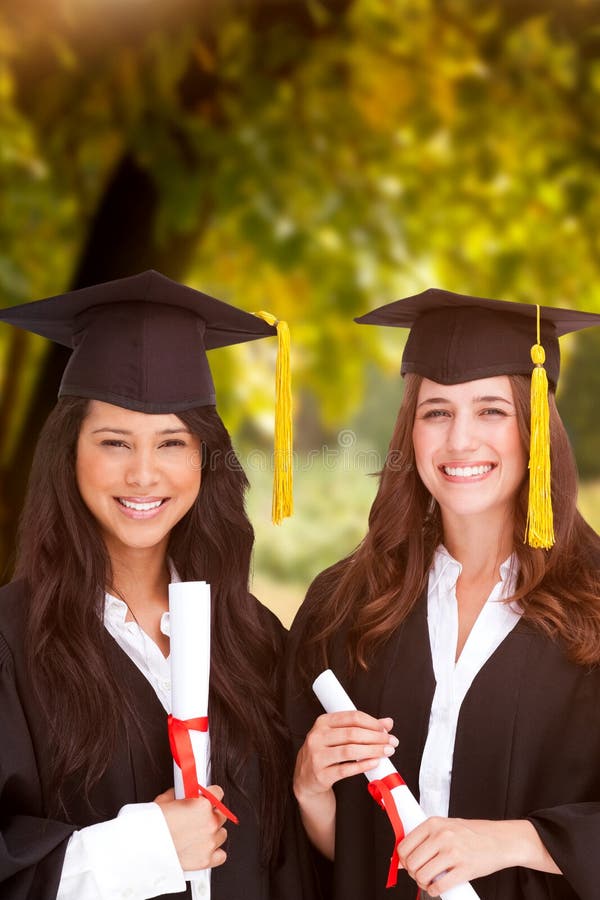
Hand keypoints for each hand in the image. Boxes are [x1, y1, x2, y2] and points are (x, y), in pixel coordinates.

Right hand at [154, 787, 227, 871]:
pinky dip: (214, 853)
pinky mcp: (206, 860)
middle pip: (221, 814)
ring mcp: (209, 842)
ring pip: (222, 834)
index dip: (210, 794)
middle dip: (211, 814)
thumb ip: (180, 794)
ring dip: (212, 833)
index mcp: (202, 805)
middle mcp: (209, 823)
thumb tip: (182, 793)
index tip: (206, 798)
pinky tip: (203, 849)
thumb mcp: (165, 800)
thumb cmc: (152, 826)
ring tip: (197, 834)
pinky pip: (221, 855)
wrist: (143, 849)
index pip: (218, 793)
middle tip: (198, 817)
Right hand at [293, 710, 397, 801]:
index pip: (352, 717)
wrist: (306, 779)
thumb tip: (387, 722)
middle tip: (391, 741)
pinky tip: (375, 763)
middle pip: (353, 733)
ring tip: (387, 752)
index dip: (372, 722)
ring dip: (373, 750)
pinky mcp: (321, 775)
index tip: (386, 729)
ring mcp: (317, 756)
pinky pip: (346, 769)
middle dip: (376, 737)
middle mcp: (317, 737)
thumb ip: (362, 727)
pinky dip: (363, 765)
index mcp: (322, 722)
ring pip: (350, 751)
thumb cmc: (325, 753)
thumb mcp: (338, 736)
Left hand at [397, 816, 560, 895]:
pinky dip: (434, 891)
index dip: (403, 860)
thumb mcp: (446, 828)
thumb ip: (425, 840)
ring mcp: (453, 852)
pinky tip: (438, 888)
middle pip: (412, 862)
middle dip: (413, 873)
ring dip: (423, 883)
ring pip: (423, 875)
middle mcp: (442, 835)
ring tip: (430, 881)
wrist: (501, 840)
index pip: (404, 846)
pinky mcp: (465, 868)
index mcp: (434, 823)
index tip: (408, 864)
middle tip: (420, 874)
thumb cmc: (473, 834)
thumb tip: (402, 861)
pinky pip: (439, 886)